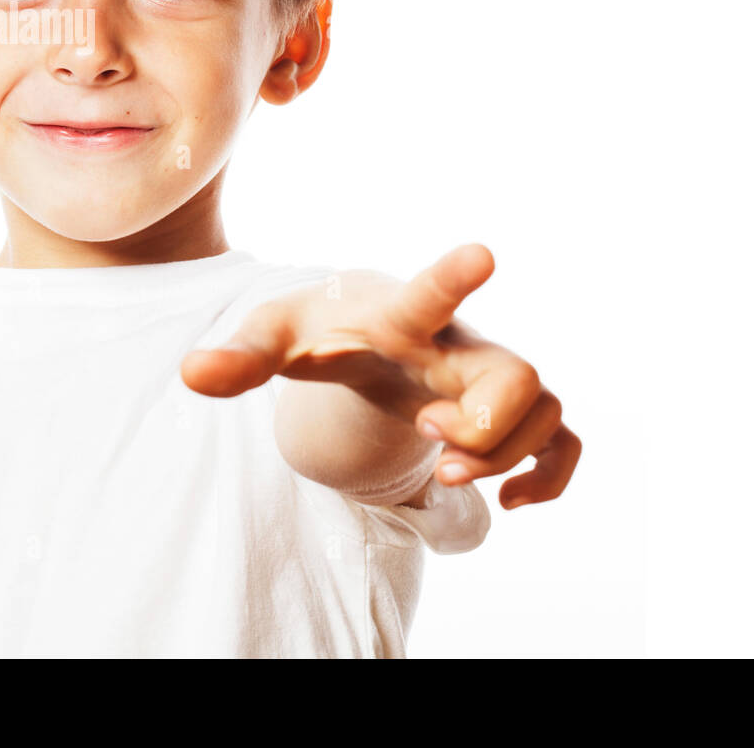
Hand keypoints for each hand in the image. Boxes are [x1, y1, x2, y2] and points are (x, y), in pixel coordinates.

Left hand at [180, 244, 580, 509]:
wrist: (374, 328)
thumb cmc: (328, 329)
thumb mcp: (277, 338)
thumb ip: (241, 354)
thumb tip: (190, 373)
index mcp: (404, 317)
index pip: (430, 293)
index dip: (454, 277)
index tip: (483, 252)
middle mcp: (462, 343)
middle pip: (516, 374)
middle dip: (483, 426)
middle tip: (426, 436)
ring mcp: (491, 376)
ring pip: (545, 411)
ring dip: (504, 456)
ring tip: (447, 470)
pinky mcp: (508, 412)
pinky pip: (563, 442)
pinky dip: (549, 476)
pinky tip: (509, 501)